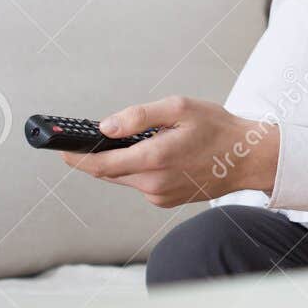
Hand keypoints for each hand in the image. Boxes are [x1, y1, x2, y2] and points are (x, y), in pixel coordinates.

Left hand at [57, 96, 278, 207]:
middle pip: (108, 172)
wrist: (248, 158)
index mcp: (154, 158)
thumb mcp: (180, 108)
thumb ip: (139, 116)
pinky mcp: (165, 200)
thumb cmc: (218, 129)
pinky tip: (156, 154)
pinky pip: (140, 183)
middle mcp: (153, 183)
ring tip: (133, 141)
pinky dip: (139, 169)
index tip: (59, 149)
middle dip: (97, 156)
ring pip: (124, 178)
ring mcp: (159, 195)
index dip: (76, 157)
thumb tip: (105, 127)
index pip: (100, 164)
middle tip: (87, 139)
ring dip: (120, 161)